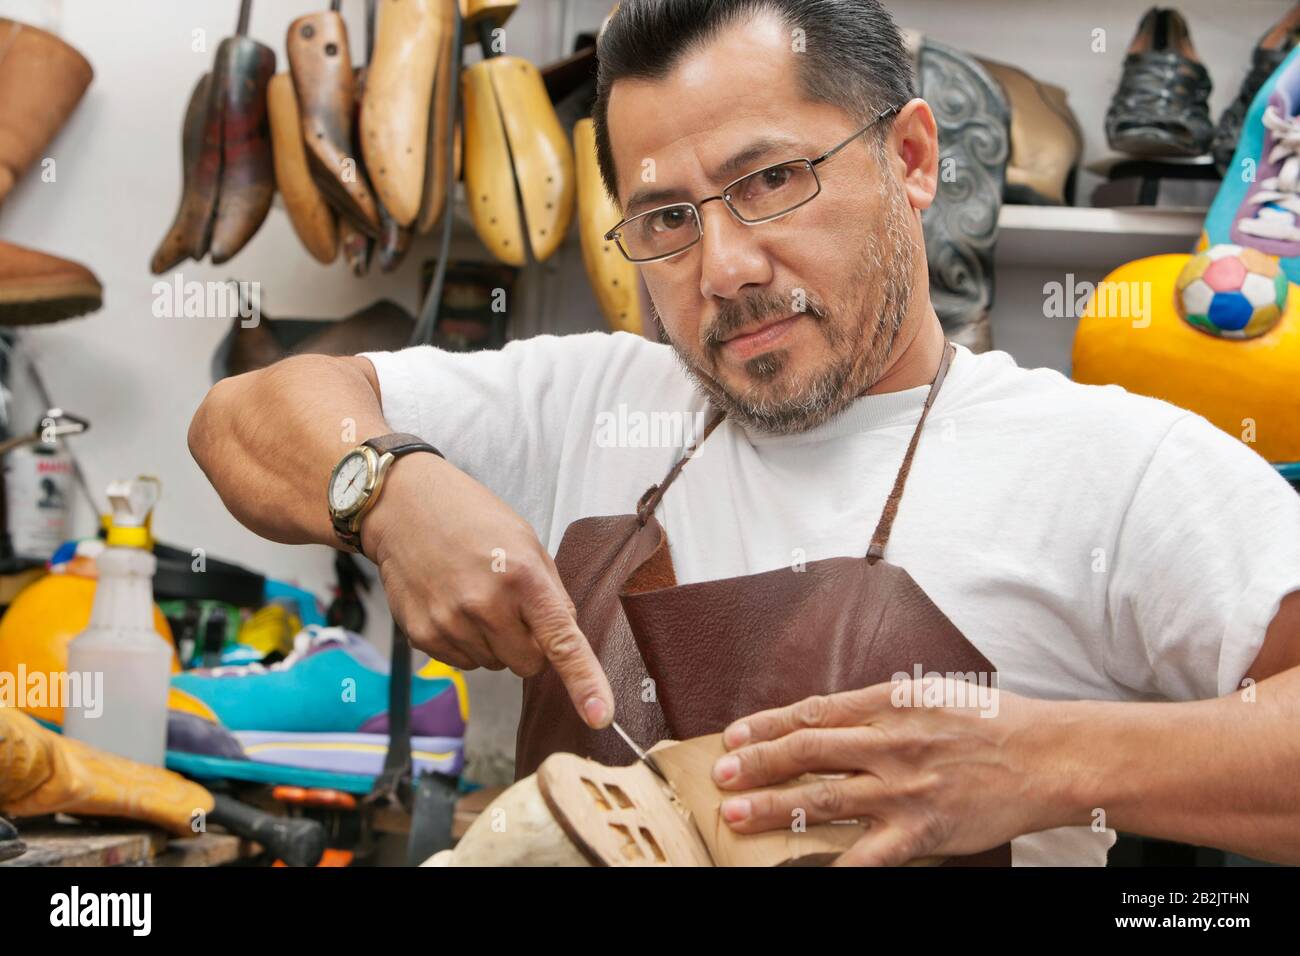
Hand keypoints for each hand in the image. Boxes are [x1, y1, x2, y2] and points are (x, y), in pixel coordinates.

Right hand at [363, 452, 613, 728]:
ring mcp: (450, 623)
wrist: (405, 507)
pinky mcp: (423, 636)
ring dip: (494, 643)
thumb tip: (565, 640)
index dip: (585, 681)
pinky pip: (464, 664)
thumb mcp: (527, 543)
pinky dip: (466, 643)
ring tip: (475, 596)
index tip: (601, 714)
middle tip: (511, 607)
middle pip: (529, 665)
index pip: (562, 641)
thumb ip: (552, 594)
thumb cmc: (472, 519)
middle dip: (530, 646)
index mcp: (522, 576)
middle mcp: (486, 604)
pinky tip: (454, 606)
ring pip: (495, 666)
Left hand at [709, 678, 1069, 864]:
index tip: (734, 735)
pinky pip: (868, 853)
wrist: (1047, 757)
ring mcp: (904, 789)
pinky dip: (835, 864)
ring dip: (776, 807)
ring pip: (825, 799)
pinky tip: (804, 870)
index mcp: (889, 704)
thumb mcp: (927, 694)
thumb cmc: (990, 723)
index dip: (767, 725)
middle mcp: (891, 744)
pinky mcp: (922, 831)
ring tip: (738, 814)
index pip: (813, 713)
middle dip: (758, 764)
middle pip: (808, 753)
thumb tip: (824, 716)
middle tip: (721, 775)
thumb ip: (875, 705)